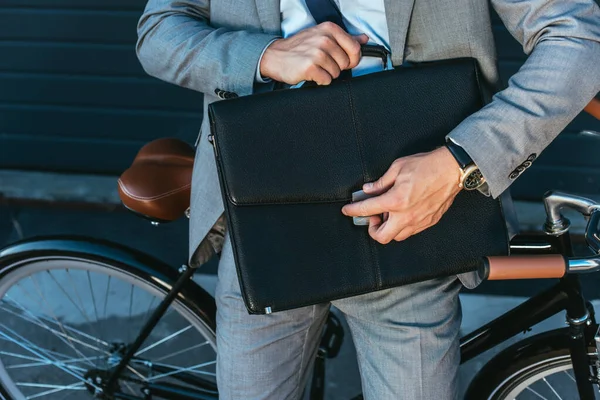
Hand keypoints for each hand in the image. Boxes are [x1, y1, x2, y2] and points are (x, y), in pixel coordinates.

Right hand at [260, 22, 368, 85]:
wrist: (275, 56)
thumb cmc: (299, 47)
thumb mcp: (322, 36)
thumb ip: (345, 38)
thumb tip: (363, 39)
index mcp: (329, 29)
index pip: (355, 48)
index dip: (352, 59)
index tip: (343, 61)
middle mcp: (324, 39)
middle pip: (346, 63)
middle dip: (337, 67)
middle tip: (323, 64)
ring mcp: (317, 53)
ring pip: (337, 73)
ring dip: (327, 74)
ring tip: (316, 68)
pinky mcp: (310, 67)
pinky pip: (326, 80)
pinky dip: (320, 81)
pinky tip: (311, 74)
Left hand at [341, 147, 461, 243]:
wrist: (452, 169)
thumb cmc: (427, 166)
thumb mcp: (398, 168)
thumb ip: (381, 182)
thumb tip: (369, 189)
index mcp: (396, 201)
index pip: (367, 210)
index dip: (353, 211)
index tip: (348, 211)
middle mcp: (406, 216)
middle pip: (382, 236)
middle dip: (373, 229)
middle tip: (373, 216)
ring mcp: (419, 221)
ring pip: (397, 236)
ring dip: (389, 228)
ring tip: (389, 213)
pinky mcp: (429, 222)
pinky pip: (410, 231)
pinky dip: (402, 226)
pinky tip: (402, 213)